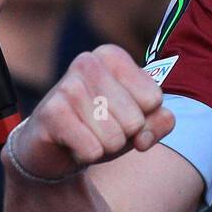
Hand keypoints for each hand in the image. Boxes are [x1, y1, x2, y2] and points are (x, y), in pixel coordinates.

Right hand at [7, 44, 174, 180]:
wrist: (52, 146)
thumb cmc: (102, 125)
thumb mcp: (139, 123)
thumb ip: (160, 122)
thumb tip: (145, 135)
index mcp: (112, 56)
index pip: (154, 99)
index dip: (143, 117)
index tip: (120, 114)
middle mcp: (88, 63)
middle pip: (135, 121)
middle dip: (123, 135)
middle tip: (101, 128)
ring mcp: (67, 87)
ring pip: (115, 137)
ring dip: (105, 147)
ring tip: (87, 135)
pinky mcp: (51, 114)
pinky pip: (92, 150)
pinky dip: (88, 155)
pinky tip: (73, 144)